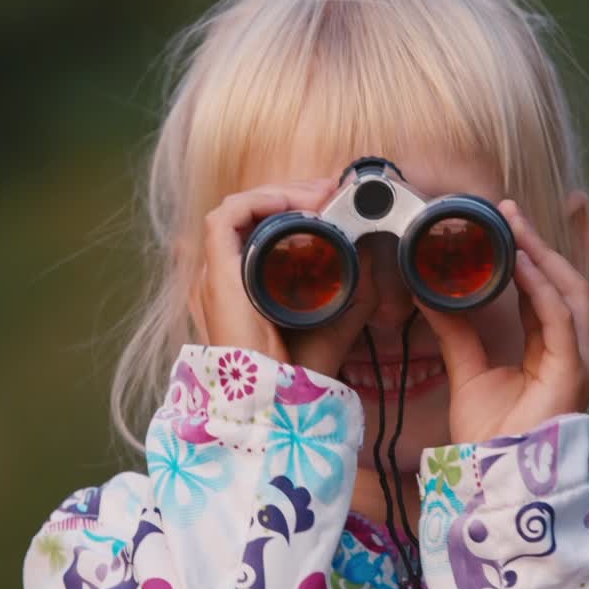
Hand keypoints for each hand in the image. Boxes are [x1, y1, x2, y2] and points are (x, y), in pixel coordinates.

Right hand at [195, 179, 377, 376]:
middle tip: (328, 190)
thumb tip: (372, 253)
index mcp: (245, 288)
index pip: (261, 230)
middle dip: (292, 195)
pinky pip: (226, 218)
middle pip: (251, 216)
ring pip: (238, 210)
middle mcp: (224, 277)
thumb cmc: (299, 371)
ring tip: (316, 194)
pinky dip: (258, 202)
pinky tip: (293, 205)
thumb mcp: (337, 318)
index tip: (331, 201)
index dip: (294, 208)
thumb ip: (353, 289)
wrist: (277, 398)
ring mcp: (216, 274)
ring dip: (279, 194)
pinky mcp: (216, 273)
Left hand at [416, 200, 588, 444]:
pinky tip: (520, 261)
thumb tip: (430, 293)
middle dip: (541, 242)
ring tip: (513, 224)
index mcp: (552, 350)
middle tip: (509, 210)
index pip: (550, 290)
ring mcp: (578, 361)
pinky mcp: (572, 371)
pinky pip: (560, 317)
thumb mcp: (467, 371)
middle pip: (565, 282)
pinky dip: (540, 286)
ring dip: (541, 253)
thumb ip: (455, 332)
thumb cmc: (490, 437)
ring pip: (569, 291)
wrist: (495, 481)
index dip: (537, 253)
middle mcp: (573, 351)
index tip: (513, 219)